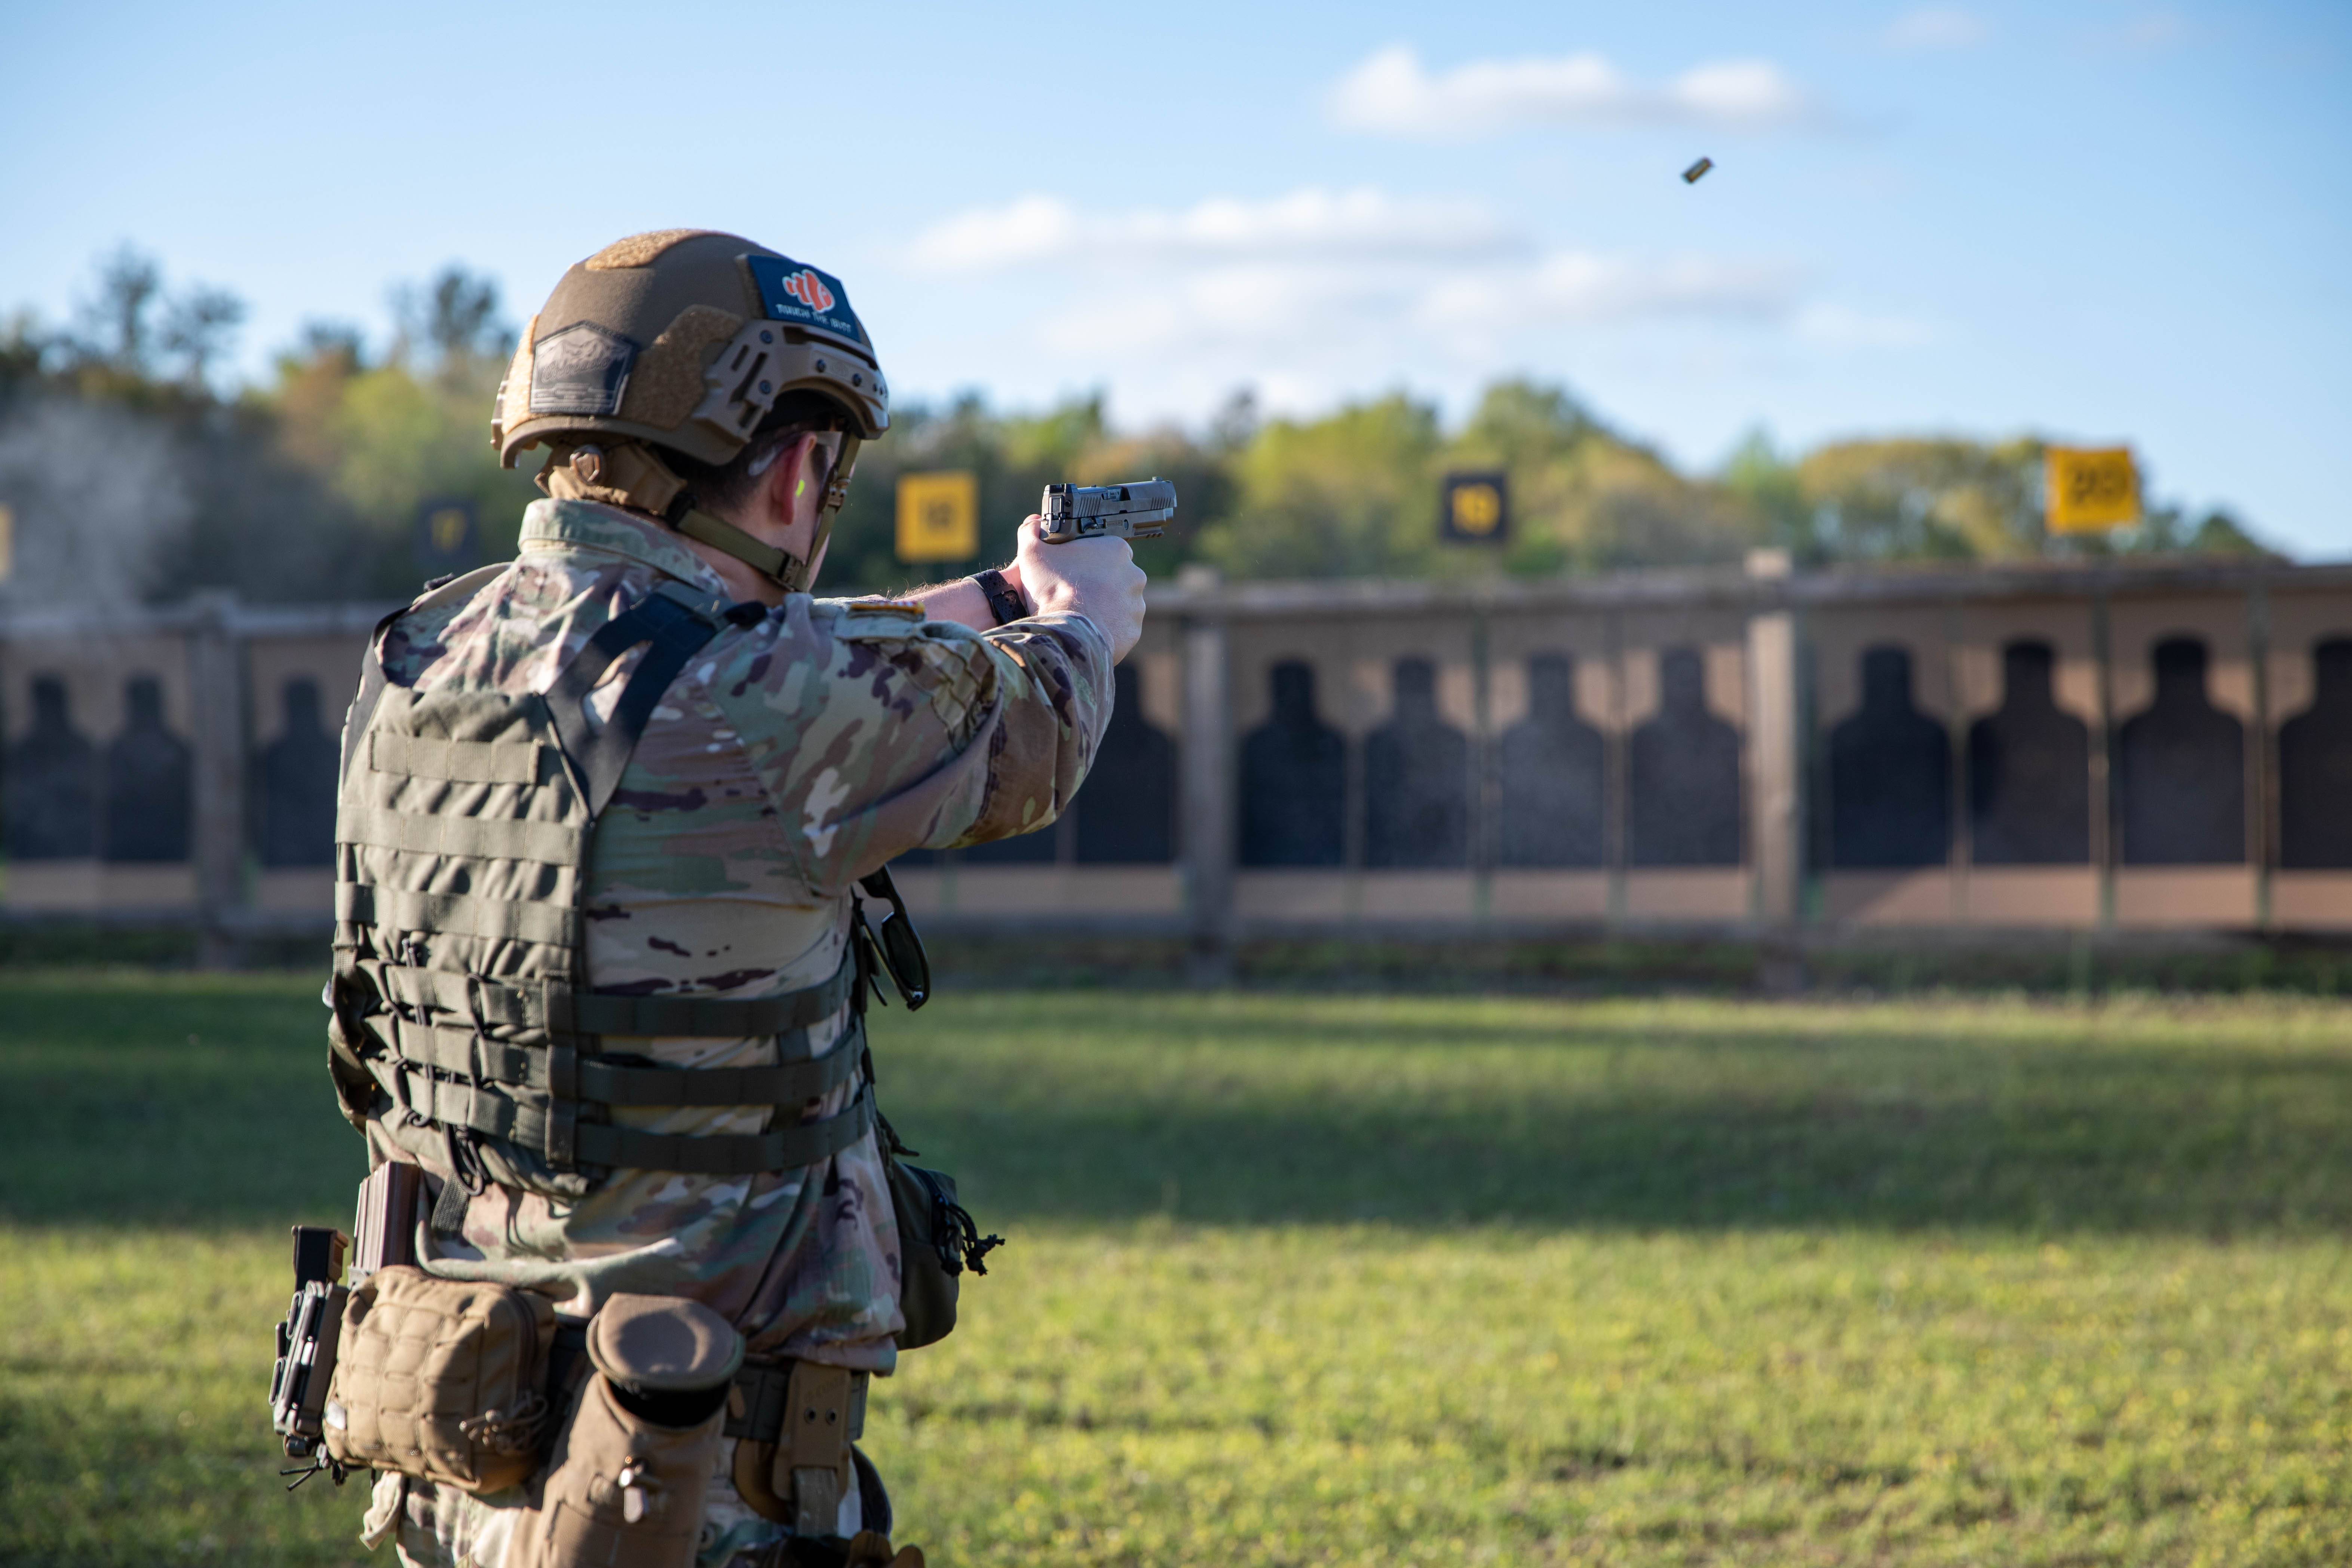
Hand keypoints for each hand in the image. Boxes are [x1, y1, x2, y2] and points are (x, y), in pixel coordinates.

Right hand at [1012, 514, 1145, 660]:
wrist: (1067, 632)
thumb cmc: (1052, 589)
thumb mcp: (1032, 553)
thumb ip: (1031, 533)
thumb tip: (1034, 524)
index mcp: (1116, 549)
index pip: (1107, 550)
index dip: (1088, 560)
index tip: (1074, 570)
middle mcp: (1133, 575)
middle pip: (1115, 576)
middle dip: (1098, 584)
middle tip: (1075, 592)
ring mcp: (1136, 604)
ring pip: (1119, 603)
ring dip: (1104, 607)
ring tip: (1081, 613)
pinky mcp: (1133, 629)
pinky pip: (1119, 627)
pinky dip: (1106, 629)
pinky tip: (1089, 629)